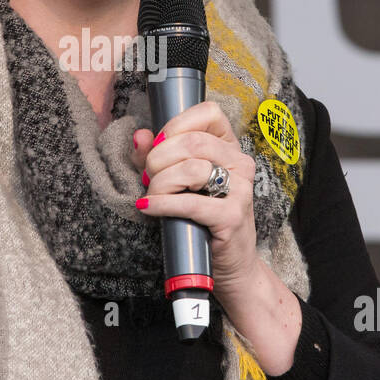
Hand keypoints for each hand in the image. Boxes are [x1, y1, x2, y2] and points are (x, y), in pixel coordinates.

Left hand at [130, 100, 259, 292]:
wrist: (227, 265)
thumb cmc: (199, 220)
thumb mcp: (177, 183)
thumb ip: (156, 157)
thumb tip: (138, 135)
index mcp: (229, 148)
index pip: (209, 113)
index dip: (177, 124)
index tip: (158, 144)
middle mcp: (240, 164)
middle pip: (193, 141)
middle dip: (159, 158)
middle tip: (148, 178)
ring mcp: (240, 190)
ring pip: (191, 169)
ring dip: (160, 183)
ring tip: (151, 196)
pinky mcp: (232, 216)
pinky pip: (190, 203)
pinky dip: (162, 204)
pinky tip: (148, 207)